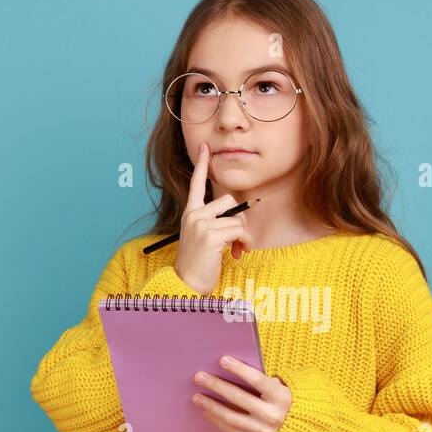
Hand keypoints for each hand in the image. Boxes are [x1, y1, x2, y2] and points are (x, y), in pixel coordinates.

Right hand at [174, 142, 254, 293]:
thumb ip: (216, 224)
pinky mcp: (210, 235)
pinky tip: (238, 254)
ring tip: (238, 250)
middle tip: (239, 239)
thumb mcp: (204, 239)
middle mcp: (193, 215)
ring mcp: (200, 224)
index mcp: (190, 213)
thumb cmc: (198, 264)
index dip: (201, 164)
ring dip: (243, 236)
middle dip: (240, 220)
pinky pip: (239, 231)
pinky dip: (244, 243)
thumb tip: (239, 222)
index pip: (196, 184)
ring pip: (237, 219)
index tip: (204, 147)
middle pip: (229, 201)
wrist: (187, 284)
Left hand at [191, 355, 291, 431]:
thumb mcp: (288, 391)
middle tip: (199, 377)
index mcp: (282, 398)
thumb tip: (242, 372)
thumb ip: (270, 382)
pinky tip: (207, 412)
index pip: (257, 380)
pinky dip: (218, 421)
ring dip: (212, 406)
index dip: (240, 369)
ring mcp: (264, 431)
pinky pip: (233, 431)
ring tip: (196, 397)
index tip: (222, 360)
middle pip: (239, 397)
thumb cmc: (292, 407)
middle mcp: (273, 415)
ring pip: (232, 417)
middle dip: (217, 386)